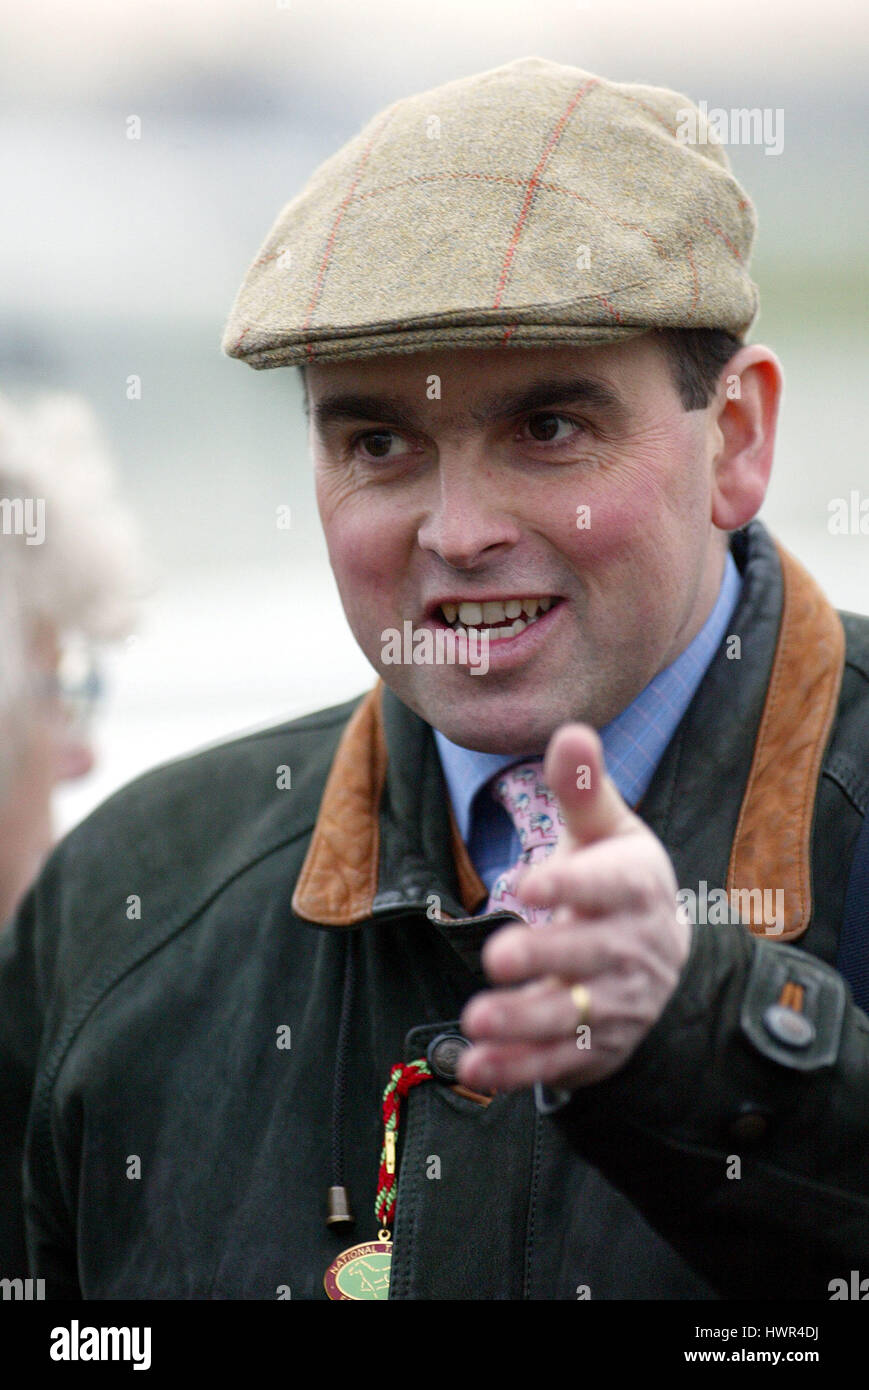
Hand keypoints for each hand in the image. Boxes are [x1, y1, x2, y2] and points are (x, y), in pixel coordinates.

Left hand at [457, 723, 691, 1091]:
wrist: (665, 959)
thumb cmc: (619, 879)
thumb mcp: (607, 830)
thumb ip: (584, 788)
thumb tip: (570, 730)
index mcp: (635, 885)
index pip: (609, 884)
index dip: (572, 883)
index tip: (528, 881)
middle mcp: (631, 947)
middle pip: (588, 955)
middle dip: (545, 957)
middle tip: (498, 957)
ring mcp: (614, 1002)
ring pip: (571, 1016)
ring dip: (524, 1021)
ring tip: (478, 1018)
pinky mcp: (593, 1046)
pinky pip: (555, 1061)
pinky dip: (516, 1069)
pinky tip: (475, 1067)